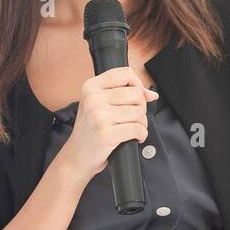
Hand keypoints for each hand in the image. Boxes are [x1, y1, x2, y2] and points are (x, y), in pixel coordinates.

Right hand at [58, 66, 159, 180]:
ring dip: (142, 123)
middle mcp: (93, 98)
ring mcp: (98, 116)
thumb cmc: (91, 129)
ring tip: (132, 128)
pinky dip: (141, 135)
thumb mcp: (100, 104)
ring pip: (139, 112)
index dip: (138, 85)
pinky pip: (137, 129)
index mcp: (91, 86)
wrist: (77, 155)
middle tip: (133, 117)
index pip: (126, 73)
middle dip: (141, 107)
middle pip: (136, 93)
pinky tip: (134, 137)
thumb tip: (151, 94)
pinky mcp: (106, 133)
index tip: (137, 97)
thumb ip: (124, 93)